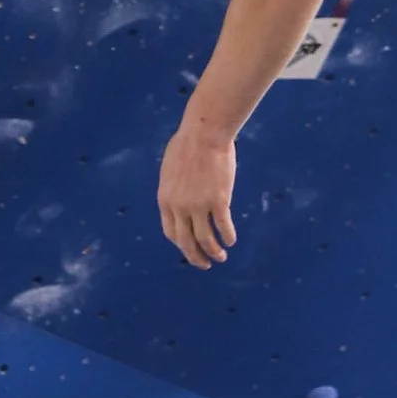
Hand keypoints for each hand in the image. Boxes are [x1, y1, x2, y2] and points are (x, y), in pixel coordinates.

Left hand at [159, 122, 238, 268]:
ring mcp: (199, 205)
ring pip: (206, 239)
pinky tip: (231, 240)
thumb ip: (174, 190)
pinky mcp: (218, 201)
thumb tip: (179, 199)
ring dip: (213, 252)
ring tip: (220, 257)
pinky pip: (223, 226)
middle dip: (195, 257)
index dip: (181, 244)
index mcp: (166, 200)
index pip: (171, 233)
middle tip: (204, 264)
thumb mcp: (171, 170)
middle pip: (187, 242)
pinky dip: (228, 236)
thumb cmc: (188, 145)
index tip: (190, 249)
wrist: (204, 133)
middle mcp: (180, 207)